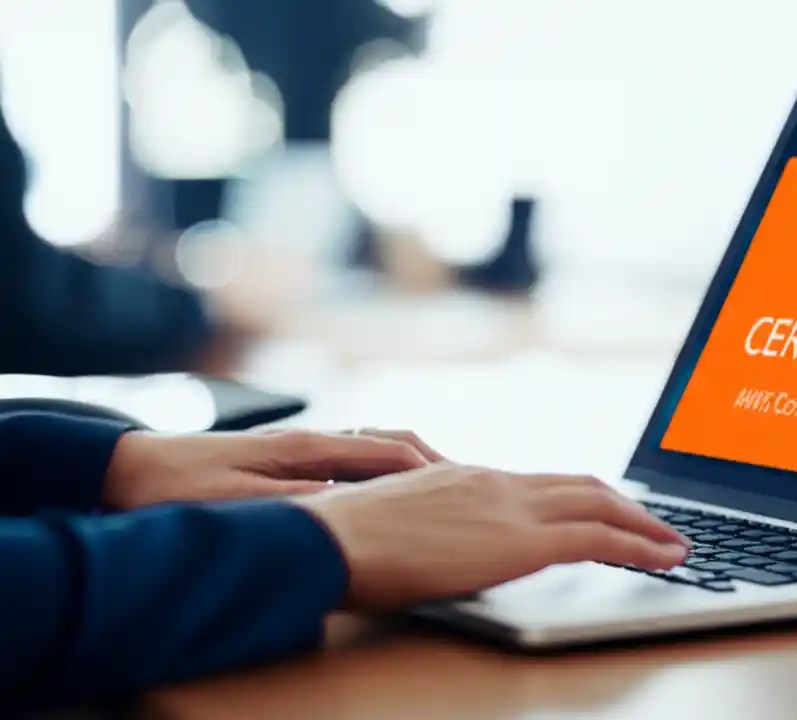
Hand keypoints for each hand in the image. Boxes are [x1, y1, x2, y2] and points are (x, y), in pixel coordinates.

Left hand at [102, 429, 433, 509]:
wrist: (126, 468)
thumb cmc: (181, 487)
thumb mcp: (245, 499)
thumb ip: (306, 498)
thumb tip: (363, 503)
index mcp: (307, 445)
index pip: (388, 453)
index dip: (430, 470)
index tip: (463, 487)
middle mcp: (310, 438)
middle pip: (388, 442)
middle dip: (431, 460)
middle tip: (465, 483)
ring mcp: (298, 446)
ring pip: (371, 448)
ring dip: (409, 464)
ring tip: (438, 485)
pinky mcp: (285, 458)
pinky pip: (351, 460)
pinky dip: (381, 471)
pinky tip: (384, 489)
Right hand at [293, 464, 690, 608]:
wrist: (327, 539)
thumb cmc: (342, 541)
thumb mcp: (394, 524)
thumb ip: (429, 527)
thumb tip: (439, 546)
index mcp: (466, 477)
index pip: (541, 481)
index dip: (582, 495)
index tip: (606, 508)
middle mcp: (495, 482)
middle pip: (580, 485)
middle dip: (626, 504)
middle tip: (656, 524)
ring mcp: (510, 506)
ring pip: (599, 502)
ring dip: (643, 522)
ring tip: (672, 542)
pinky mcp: (519, 540)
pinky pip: (596, 536)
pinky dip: (639, 543)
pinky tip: (663, 557)